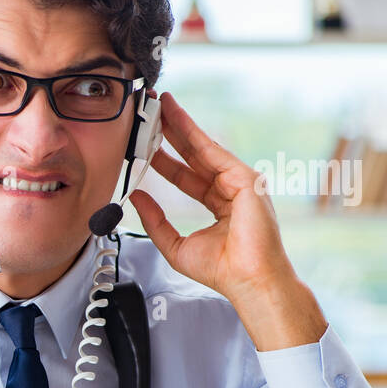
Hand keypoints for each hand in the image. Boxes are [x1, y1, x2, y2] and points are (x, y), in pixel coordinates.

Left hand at [127, 92, 327, 349]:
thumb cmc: (221, 270)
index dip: (166, 159)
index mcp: (218, 204)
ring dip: (181, 125)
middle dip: (173, 133)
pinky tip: (177, 120)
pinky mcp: (246, 179)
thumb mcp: (174, 245)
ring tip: (160, 107)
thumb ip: (155, 221)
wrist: (248, 281)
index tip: (146, 145)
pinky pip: (214, 152)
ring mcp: (240, 182)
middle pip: (195, 155)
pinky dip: (194, 134)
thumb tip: (138, 197)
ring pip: (203, 147)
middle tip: (152, 113)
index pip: (187, 175)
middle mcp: (230, 189)